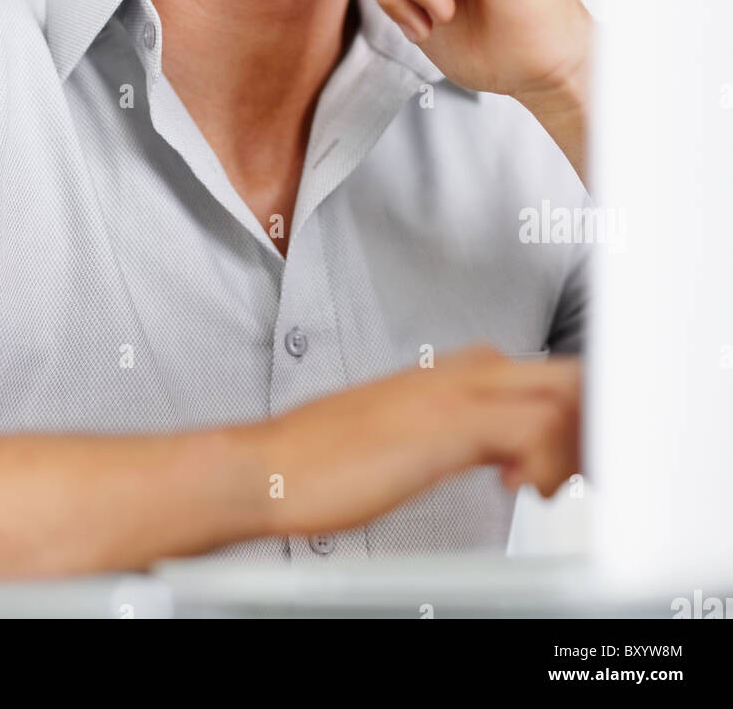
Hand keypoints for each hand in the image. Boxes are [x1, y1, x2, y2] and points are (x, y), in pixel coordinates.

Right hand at [254, 346, 581, 537]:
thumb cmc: (323, 458)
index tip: (571, 458)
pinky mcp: (447, 426)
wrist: (270, 466)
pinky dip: (544, 461)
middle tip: (579, 474)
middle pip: (565, 375)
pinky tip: (516, 486)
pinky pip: (533, 428)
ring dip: (572, 447)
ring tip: (546, 484)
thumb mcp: (403, 434)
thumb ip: (451, 428)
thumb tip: (493, 447)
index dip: (572, 411)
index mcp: (450, 372)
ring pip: (561, 396)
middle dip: (589, 425)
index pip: (541, 372)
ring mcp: (455, 395)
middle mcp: (460, 373)